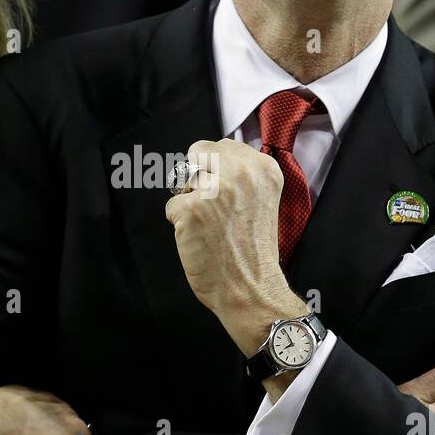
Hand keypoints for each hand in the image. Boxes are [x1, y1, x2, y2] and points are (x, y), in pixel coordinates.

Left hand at [165, 138, 299, 350]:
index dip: (216, 168)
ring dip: (189, 200)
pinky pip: (171, 206)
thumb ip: (243, 176)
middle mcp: (240, 173)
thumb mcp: (263, 199)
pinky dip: (180, 225)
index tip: (222, 190)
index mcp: (263, 168)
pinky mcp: (190, 209)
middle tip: (211, 206)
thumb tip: (211, 160)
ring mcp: (214, 189)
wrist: (251, 288)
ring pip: (183, 179)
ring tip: (209, 225)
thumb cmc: (254, 250)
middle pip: (199, 151)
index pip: (223, 145)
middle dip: (198, 175)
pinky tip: (199, 239)